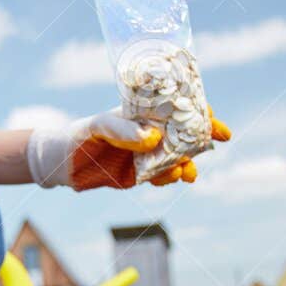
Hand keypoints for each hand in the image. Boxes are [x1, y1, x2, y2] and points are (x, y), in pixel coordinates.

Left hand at [25, 108, 231, 190]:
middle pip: (185, 132)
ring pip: (177, 157)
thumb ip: (123, 129)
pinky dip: (170, 177)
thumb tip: (152, 138)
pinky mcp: (142, 174)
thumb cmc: (82, 134)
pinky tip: (173, 176)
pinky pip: (162, 176)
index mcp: (145, 113)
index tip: (212, 117)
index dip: (198, 110)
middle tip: (220, 139)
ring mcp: (148, 154)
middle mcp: (151, 132)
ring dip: (188, 163)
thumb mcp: (100, 126)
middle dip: (204, 136)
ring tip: (189, 172)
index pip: (177, 107)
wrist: (66, 163)